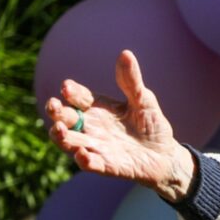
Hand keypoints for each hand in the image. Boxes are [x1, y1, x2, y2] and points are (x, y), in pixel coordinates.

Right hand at [46, 50, 197, 201]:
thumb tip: (126, 54)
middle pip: (66, 119)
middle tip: (53, 106)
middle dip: (56, 113)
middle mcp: (91, 127)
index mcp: (97, 108)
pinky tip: (83, 154)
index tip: (67, 87)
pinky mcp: (108, 166)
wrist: (166, 154)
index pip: (78, 98)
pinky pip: (92, 164)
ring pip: (70, 142)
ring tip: (59, 130)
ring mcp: (97, 147)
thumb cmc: (152, 125)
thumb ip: (131, 81)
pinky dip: (85, 160)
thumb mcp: (143, 100)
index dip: (71, 92)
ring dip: (62, 137)